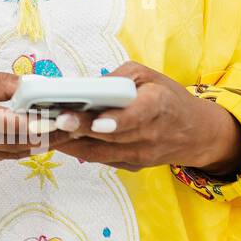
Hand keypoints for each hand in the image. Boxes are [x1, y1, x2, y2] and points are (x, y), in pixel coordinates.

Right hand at [0, 68, 75, 169]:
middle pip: (12, 140)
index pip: (0, 120)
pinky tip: (39, 137)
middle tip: (72, 122)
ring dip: (40, 143)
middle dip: (45, 134)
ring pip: (12, 152)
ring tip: (63, 130)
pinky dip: (23, 147)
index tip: (55, 115)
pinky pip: (3, 156)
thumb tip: (29, 83)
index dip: (31, 122)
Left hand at [51, 62, 240, 173]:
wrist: (196, 133)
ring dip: (70, 142)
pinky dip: (78, 149)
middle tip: (54, 120)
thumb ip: (119, 77)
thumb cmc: (168, 98)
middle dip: (80, 129)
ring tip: (44, 130)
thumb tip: (88, 85)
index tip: (96, 121)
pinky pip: (101, 158)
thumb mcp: (149, 76)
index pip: (137, 116)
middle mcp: (151, 134)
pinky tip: (56, 138)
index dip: (116, 120)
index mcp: (159, 106)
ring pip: (101, 151)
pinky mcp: (133, 165)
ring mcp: (142, 154)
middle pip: (111, 135)